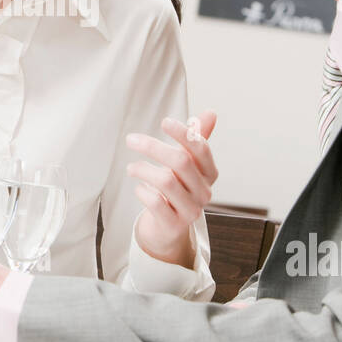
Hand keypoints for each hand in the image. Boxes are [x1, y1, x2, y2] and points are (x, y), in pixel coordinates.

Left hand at [125, 110, 218, 267]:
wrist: (168, 228)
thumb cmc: (177, 189)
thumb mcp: (187, 163)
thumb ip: (196, 139)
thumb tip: (210, 113)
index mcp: (210, 174)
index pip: (201, 149)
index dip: (183, 133)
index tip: (164, 121)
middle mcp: (204, 192)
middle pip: (181, 162)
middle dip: (153, 147)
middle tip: (131, 139)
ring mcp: (191, 210)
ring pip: (166, 181)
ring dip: (143, 169)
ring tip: (131, 167)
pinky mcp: (174, 225)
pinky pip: (156, 203)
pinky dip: (142, 192)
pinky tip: (138, 188)